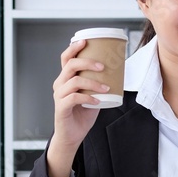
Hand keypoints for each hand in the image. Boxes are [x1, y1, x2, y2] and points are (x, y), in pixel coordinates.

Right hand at [45, 39, 109, 176]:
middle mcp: (59, 84)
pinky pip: (74, 98)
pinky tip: (98, 101)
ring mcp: (59, 96)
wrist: (72, 135)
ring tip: (106, 88)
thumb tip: (118, 72)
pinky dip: (88, 98)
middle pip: (70, 65)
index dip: (73, 48)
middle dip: (87, 62)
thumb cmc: (82, 114)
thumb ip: (98, 83)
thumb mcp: (92, 94)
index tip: (85, 41)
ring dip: (93, 83)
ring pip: (74, 81)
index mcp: (65, 78)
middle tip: (102, 66)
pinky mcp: (61, 108)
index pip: (65, 58)